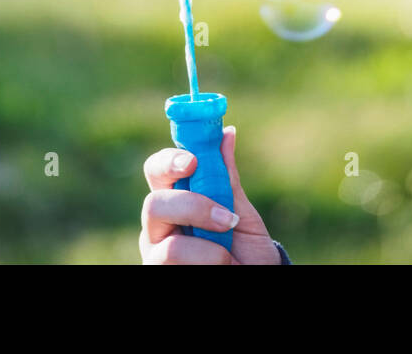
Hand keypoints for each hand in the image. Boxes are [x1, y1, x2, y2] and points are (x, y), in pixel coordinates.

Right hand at [140, 125, 281, 263]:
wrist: (257, 279)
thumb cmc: (247, 248)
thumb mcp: (242, 212)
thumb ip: (227, 178)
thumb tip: (227, 131)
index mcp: (175, 200)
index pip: (157, 171)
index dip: (169, 161)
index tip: (192, 161)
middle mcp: (159, 227)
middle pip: (153, 204)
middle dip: (192, 208)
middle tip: (226, 217)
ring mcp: (155, 256)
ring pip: (168, 246)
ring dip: (209, 249)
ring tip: (229, 257)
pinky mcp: (158, 274)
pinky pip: (177, 264)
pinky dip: (210, 264)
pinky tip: (222, 267)